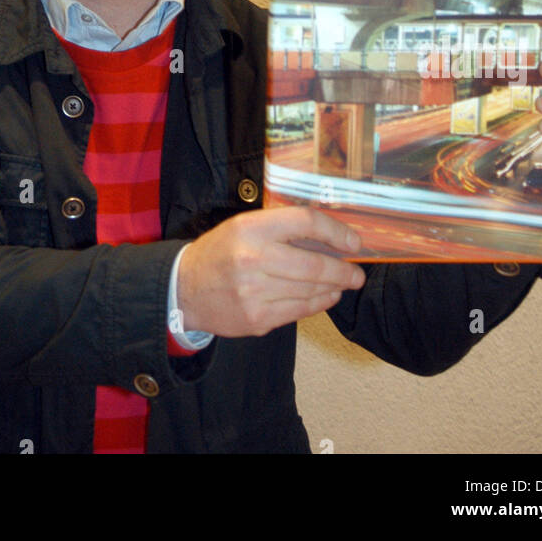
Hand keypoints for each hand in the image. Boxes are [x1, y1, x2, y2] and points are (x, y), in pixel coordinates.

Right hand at [177, 206, 364, 338]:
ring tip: (344, 284)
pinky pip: (299, 311)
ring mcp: (255, 292)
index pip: (305, 222)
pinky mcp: (256, 318)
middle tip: (357, 273)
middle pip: (313, 263)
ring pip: (310, 290)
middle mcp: (253, 258)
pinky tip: (326, 297)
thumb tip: (330, 238)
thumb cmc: (220, 252)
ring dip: (333, 287)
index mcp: (251, 228)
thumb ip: (282, 229)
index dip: (335, 232)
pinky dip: (318, 303)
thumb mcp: (244, 227)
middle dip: (343, 270)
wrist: (184, 289)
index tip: (354, 242)